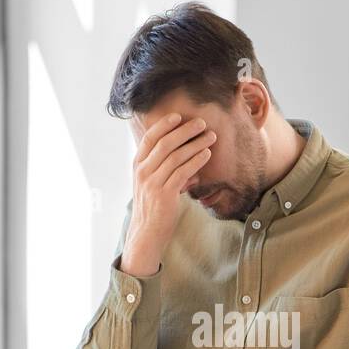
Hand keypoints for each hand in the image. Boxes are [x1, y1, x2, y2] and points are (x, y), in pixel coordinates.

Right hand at [121, 113, 217, 275]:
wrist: (146, 233)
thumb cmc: (152, 207)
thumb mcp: (151, 183)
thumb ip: (162, 168)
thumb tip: (184, 156)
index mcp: (138, 166)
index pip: (149, 138)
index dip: (163, 125)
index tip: (178, 116)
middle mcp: (143, 171)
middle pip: (165, 143)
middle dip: (185, 130)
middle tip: (201, 123)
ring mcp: (152, 183)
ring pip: (176, 156)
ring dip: (195, 144)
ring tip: (210, 137)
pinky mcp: (164, 195)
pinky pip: (182, 172)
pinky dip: (196, 161)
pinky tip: (206, 154)